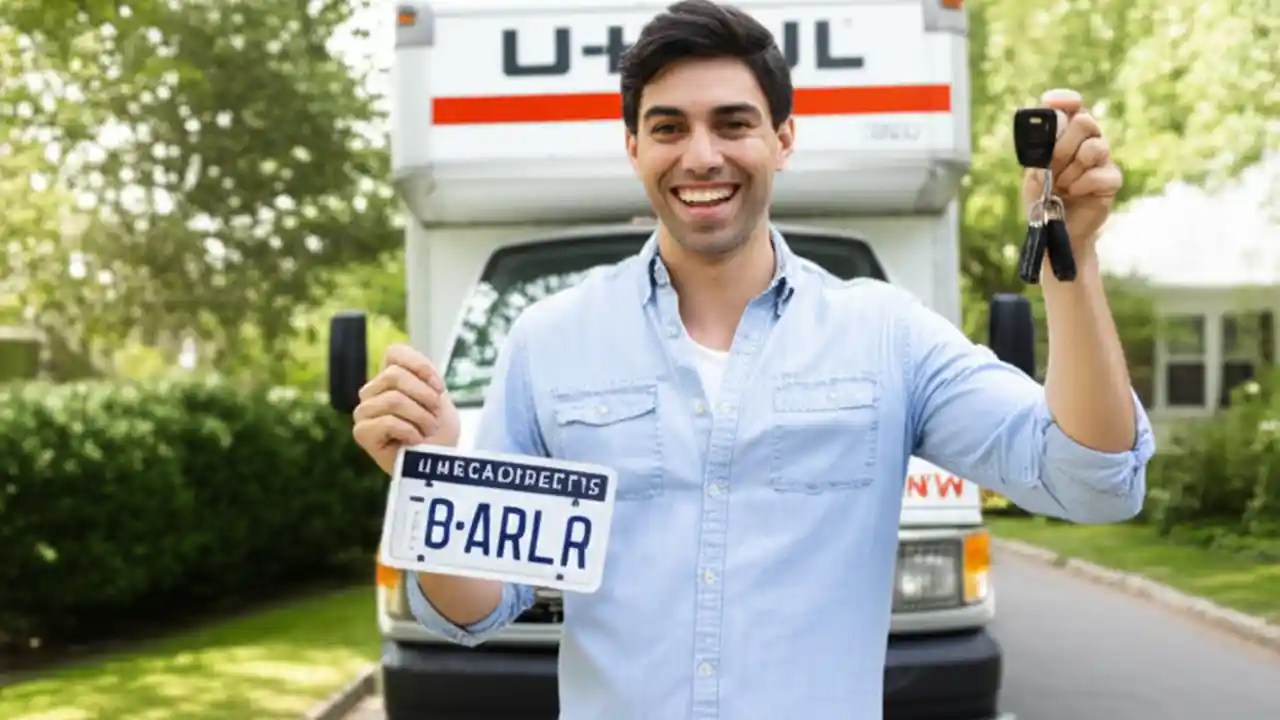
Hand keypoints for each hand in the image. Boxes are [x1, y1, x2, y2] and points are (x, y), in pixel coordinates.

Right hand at [352, 343, 459, 474]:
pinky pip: (386, 421)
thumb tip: (396, 364)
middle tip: (435, 417)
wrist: (441, 462)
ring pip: (393, 399)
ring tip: (426, 431)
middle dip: (425, 397)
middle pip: (395, 376)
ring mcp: (364, 411)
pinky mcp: (362, 433)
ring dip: (420, 417)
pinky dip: (409, 431)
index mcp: (389, 377)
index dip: (421, 367)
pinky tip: (414, 440)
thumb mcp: (438, 394)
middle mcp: (372, 391)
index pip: (395, 352)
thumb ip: (420, 373)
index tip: (440, 389)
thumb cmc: (440, 430)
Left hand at [1021, 88, 1122, 255]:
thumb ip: (1039, 154)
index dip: (1064, 100)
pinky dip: (1082, 184)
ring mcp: (1102, 160)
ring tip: (1062, 186)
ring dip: (1071, 169)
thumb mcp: (1032, 174)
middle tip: (1052, 167)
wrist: (1055, 229)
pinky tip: (1075, 193)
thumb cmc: (1043, 198)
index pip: (1072, 107)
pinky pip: (1101, 173)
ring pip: (1095, 146)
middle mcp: (1087, 142)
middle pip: (1085, 121)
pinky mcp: (1112, 180)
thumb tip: (1048, 136)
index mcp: (1067, 135)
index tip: (1050, 101)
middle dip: (1063, 146)